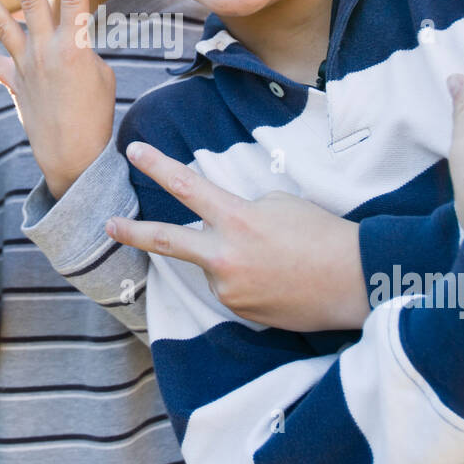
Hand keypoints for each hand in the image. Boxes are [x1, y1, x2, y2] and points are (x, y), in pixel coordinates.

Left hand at [0, 0, 115, 199]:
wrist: (73, 154)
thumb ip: (82, 50)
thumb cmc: (95, 115)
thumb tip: (69, 41)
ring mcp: (26, 65)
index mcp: (75, 46)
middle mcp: (46, 50)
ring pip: (2, 25)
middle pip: (31, 0)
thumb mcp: (100, 76)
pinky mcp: (14, 83)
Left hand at [105, 142, 368, 331]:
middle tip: (108, 224)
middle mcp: (224, 257)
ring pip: (214, 265)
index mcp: (236, 220)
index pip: (186, 186)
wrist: (355, 283)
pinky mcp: (239, 312)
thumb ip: (241, 210)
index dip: (157, 166)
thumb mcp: (279, 203)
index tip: (133, 151)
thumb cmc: (323, 235)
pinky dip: (248, 279)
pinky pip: (232, 288)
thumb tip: (223, 226)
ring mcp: (229, 288)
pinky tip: (278, 279)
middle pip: (166, 240)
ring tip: (277, 259)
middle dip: (133, 231)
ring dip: (232, 258)